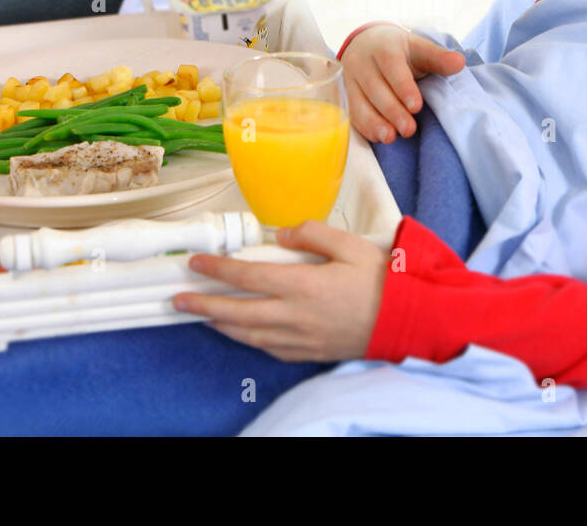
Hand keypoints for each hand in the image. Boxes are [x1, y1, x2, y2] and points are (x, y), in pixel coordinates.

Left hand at [172, 220, 389, 361]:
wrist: (407, 320)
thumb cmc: (382, 281)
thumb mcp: (350, 244)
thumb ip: (311, 233)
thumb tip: (280, 235)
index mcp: (304, 285)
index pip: (248, 277)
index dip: (217, 270)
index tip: (196, 263)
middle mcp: (296, 316)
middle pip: (238, 312)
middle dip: (204, 304)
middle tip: (178, 299)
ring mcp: (301, 338)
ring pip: (249, 335)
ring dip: (221, 324)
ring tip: (202, 314)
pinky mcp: (309, 352)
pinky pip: (270, 349)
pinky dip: (249, 340)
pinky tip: (242, 332)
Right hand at [341, 24, 464, 143]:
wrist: (367, 44)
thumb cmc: (399, 50)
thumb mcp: (418, 48)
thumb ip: (438, 58)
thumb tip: (460, 62)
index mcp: (384, 46)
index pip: (391, 65)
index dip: (403, 86)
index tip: (416, 106)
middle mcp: (362, 60)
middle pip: (374, 87)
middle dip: (391, 110)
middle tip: (409, 129)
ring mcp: (349, 78)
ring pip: (358, 101)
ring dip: (374, 121)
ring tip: (391, 138)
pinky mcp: (343, 93)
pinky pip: (350, 111)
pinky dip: (364, 125)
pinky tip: (378, 137)